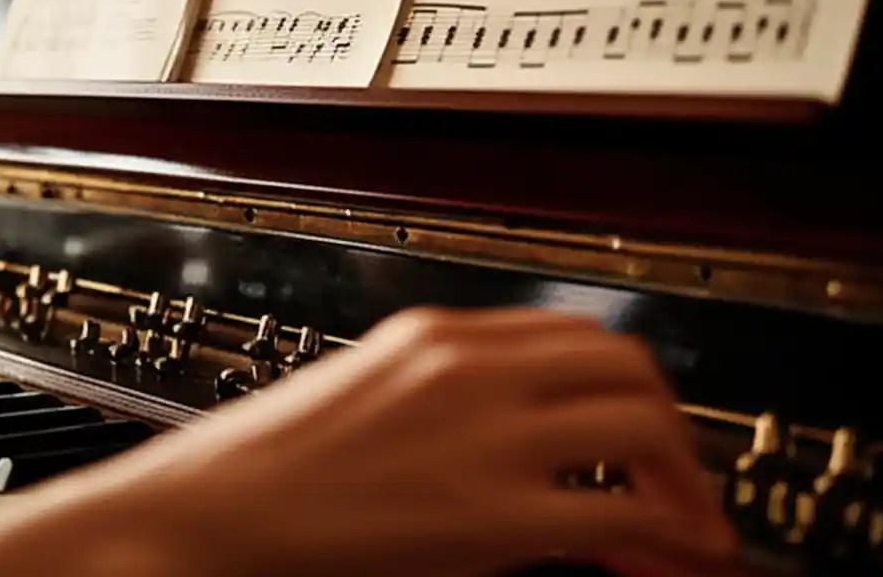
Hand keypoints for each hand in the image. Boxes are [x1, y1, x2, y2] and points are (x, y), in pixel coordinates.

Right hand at [0, 309, 739, 576]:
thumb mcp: (358, 408)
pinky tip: (653, 558)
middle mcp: (467, 369)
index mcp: (430, 337)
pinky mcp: (491, 515)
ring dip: (679, 475)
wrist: (201, 513)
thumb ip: (441, 410)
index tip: (636, 424)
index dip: (621, 379)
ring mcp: (483, 435)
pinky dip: (658, 535)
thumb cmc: (258, 469)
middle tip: (678, 474)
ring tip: (681, 524)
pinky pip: (619, 512)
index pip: (567, 330)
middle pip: (623, 359)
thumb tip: (506, 440)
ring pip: (642, 421)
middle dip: (670, 418)